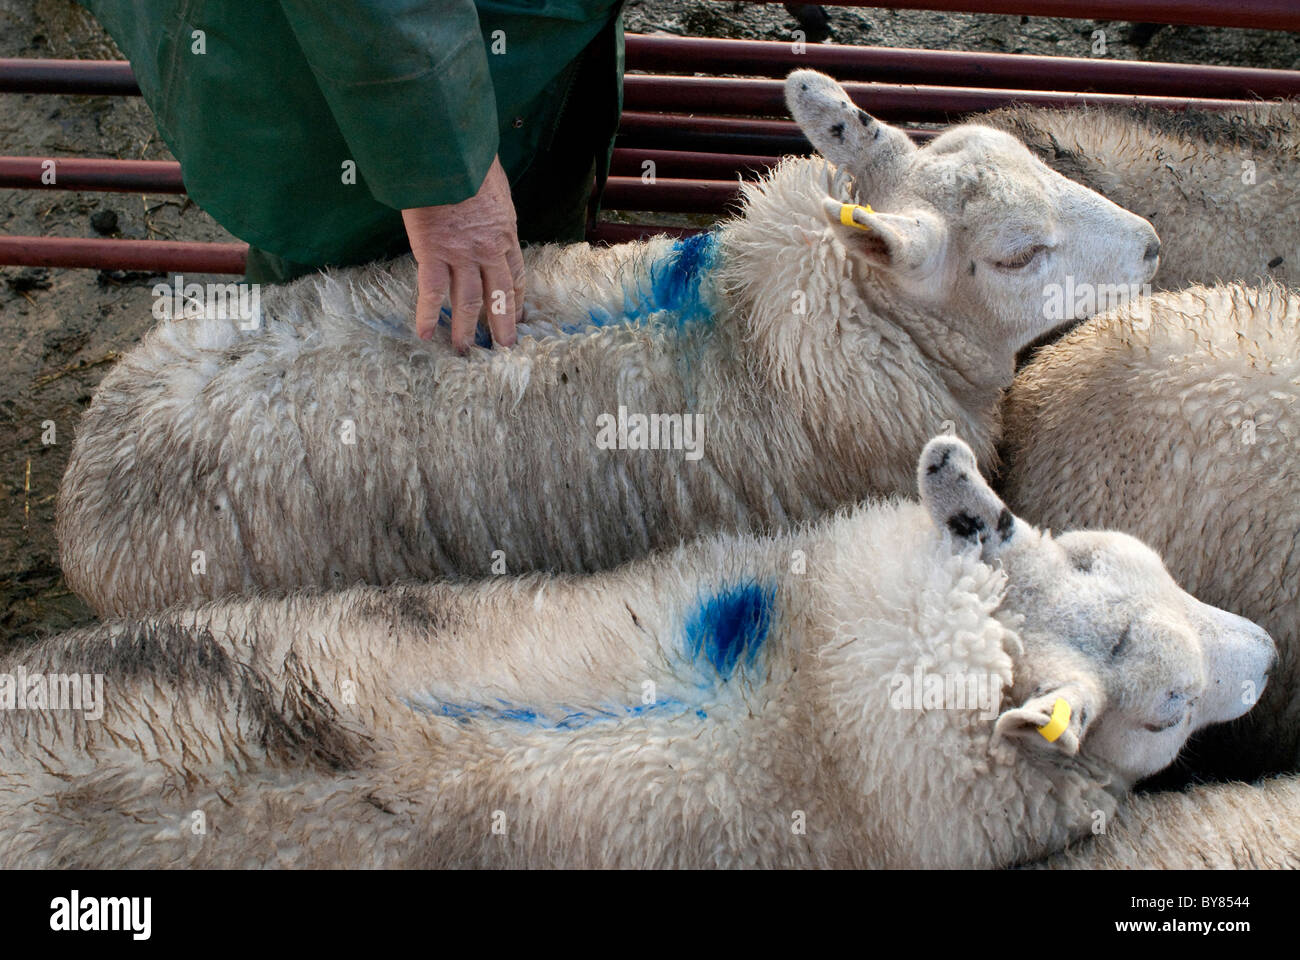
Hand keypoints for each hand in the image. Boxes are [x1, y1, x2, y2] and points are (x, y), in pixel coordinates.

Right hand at [402, 155, 523, 350]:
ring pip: (467, 301)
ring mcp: (461, 255)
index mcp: (505, 234)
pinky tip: (424, 333)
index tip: (516, 316)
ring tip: (463, 350)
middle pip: (499, 295)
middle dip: (501, 324)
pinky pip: (431, 291)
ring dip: (464, 329)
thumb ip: (494, 206)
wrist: (447, 155)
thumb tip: (491, 207)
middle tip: (501, 347)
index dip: (516, 299)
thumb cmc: (470, 162)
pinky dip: (427, 314)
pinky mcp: (433, 253)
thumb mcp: (495, 186)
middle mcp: (488, 250)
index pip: (515, 275)